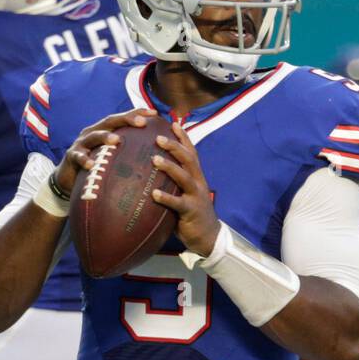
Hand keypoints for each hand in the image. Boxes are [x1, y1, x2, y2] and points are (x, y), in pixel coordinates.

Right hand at [55, 108, 155, 195]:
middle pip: (110, 121)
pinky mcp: (71, 156)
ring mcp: (81, 143)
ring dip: (105, 137)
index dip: (137, 113)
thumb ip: (126, 153)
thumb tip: (154, 155)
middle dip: (125, 119)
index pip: (122, 119)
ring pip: (94, 136)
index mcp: (103, 130)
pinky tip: (91, 165)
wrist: (68, 179)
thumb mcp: (110, 157)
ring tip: (117, 140)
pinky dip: (85, 160)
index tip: (154, 113)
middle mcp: (92, 132)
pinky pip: (78, 157)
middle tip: (141, 122)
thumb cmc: (95, 167)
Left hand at [151, 122, 220, 257]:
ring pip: (184, 177)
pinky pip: (177, 203)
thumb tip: (150, 174)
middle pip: (188, 159)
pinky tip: (153, 194)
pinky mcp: (191, 211)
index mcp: (196, 176)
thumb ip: (172, 184)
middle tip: (158, 137)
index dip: (183, 137)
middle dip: (174, 146)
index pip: (191, 152)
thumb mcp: (184, 194)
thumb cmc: (190, 214)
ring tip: (154, 160)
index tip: (173, 122)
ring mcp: (196, 196)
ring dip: (169, 167)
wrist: (208, 237)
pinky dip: (165, 198)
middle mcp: (198, 182)